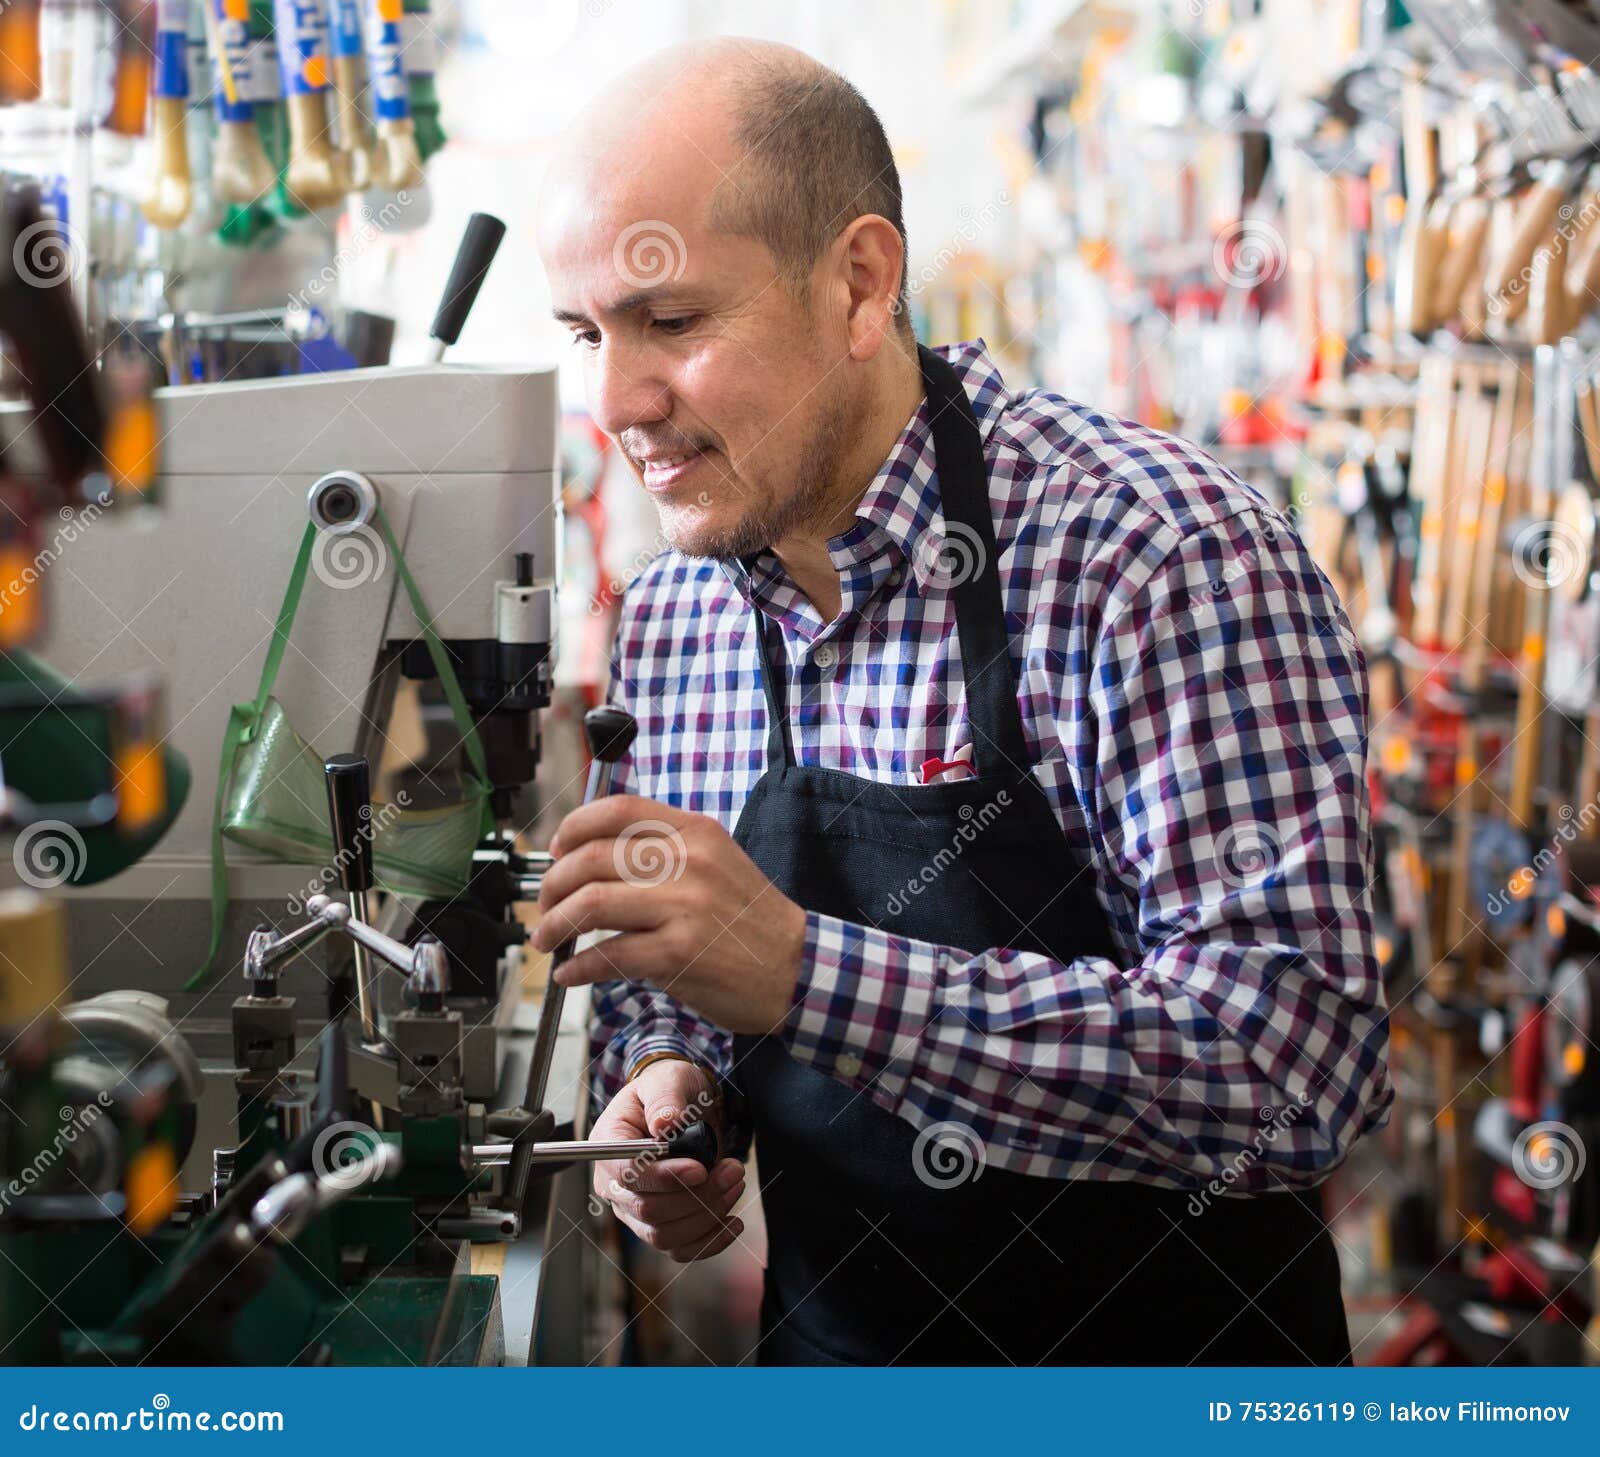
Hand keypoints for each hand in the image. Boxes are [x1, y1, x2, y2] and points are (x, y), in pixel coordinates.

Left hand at [532, 795, 804, 1035]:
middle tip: (545, 905)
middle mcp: (688, 861)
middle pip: (591, 858)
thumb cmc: (749, 920)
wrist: (796, 967)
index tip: (557, 850)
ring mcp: (684, 907)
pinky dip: (577, 967)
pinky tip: (571, 973)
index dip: (573, 828)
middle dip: (552, 885)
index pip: (617, 810)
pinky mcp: (678, 953)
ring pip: (590, 904)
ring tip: (547, 940)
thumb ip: (665, 851)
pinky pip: (607, 955)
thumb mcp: (716, 861)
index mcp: (695, 831)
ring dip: (554, 925)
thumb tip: (592, 857)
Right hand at [592, 1058, 745, 1261]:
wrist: (683, 1108)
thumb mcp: (668, 1079)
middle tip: (733, 1170)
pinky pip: (678, 1249)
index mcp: (609, 1144)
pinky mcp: (657, 1226)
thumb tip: (665, 1126)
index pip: (627, 1175)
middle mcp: (614, 1183)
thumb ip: (666, 1100)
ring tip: (735, 1182)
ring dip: (707, 1215)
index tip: (700, 1168)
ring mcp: (633, 1210)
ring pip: (664, 1235)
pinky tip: (733, 1222)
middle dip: (696, 1195)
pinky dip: (709, 1240)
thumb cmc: (669, 1091)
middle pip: (648, 1210)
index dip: (664, 1177)